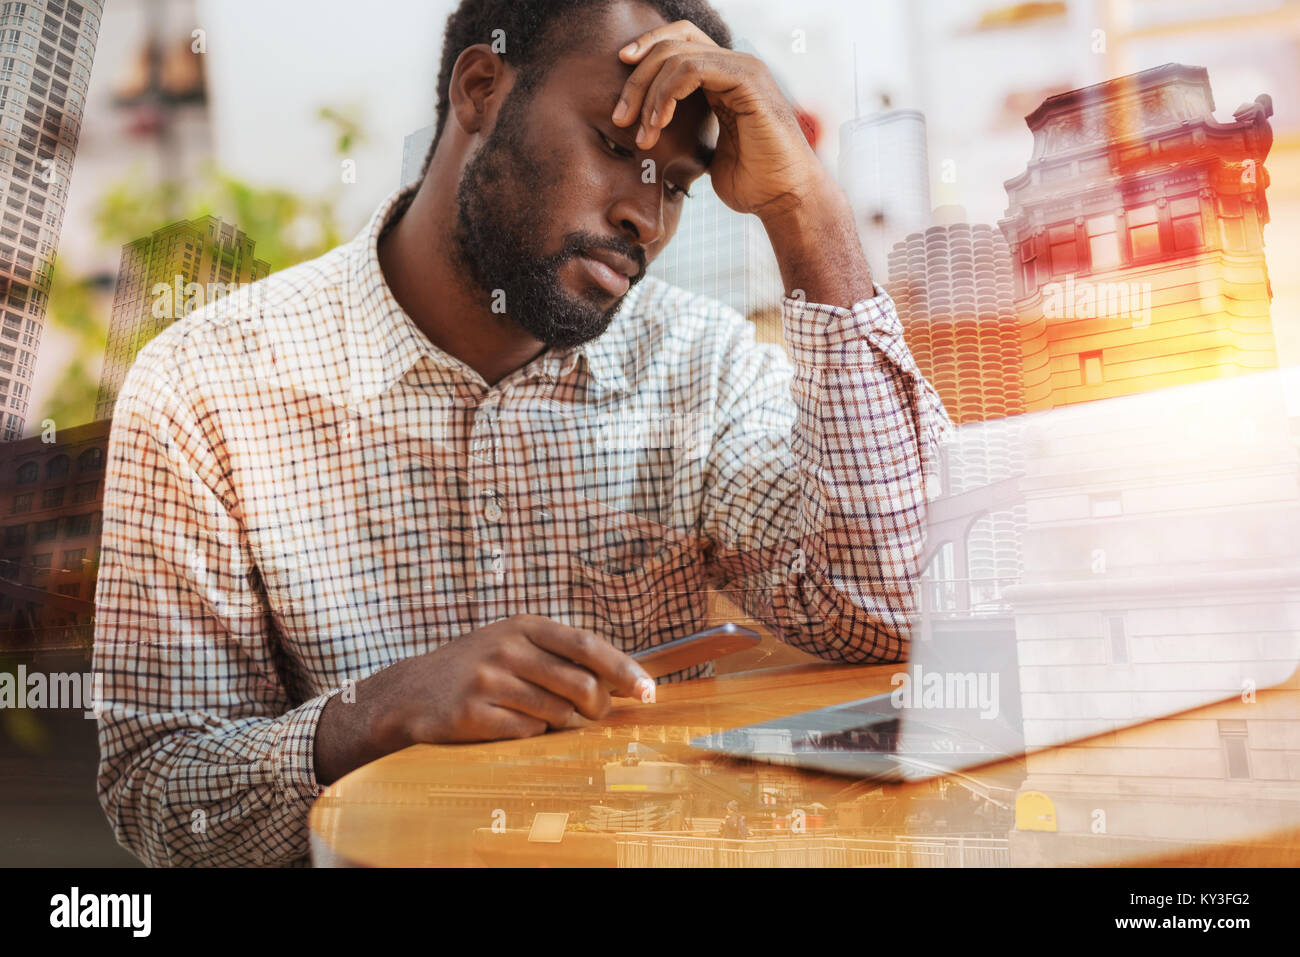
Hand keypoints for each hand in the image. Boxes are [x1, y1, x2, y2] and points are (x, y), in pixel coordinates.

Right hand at [315, 615, 654, 783]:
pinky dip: (528, 736)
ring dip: (560, 723)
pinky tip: (508, 725)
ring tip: (538, 715)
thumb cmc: (476, 668)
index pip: (587, 646)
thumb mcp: (514, 643)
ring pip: (557, 714)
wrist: (411, 692)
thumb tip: (622, 679)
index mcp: (524, 626)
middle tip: (594, 715)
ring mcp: (488, 680)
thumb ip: (560, 655)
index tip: (648, 691)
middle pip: (580, 685)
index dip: (623, 670)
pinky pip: (526, 734)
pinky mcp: (473, 714)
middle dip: (597, 708)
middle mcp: (507, 648)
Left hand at [611, 20, 823, 219]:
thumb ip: (685, 129)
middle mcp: (736, 65)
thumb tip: (649, 130)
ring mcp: (743, 68)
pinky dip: (666, 94)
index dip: (646, 53)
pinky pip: (692, 69)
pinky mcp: (748, 79)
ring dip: (648, 94)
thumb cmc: (753, 183)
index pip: (679, 44)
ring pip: (676, 55)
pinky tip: (658, 123)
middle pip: (672, 44)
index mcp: (725, 78)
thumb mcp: (705, 151)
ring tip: (642, 133)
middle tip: (619, 118)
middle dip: (637, 79)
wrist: (785, 199)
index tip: (621, 86)